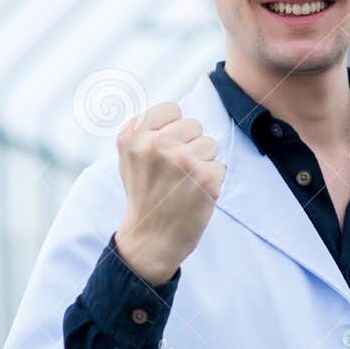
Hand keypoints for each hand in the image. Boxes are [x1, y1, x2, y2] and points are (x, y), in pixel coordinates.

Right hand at [112, 102, 223, 284]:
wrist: (150, 239)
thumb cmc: (144, 195)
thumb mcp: (130, 156)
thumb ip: (147, 130)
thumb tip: (175, 112)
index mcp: (134, 135)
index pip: (172, 109)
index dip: (174, 130)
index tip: (166, 151)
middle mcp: (156, 144)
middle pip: (194, 125)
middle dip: (190, 145)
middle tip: (175, 172)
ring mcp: (182, 160)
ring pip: (210, 144)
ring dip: (203, 163)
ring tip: (184, 183)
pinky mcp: (205, 178)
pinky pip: (220, 167)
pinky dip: (212, 182)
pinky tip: (194, 195)